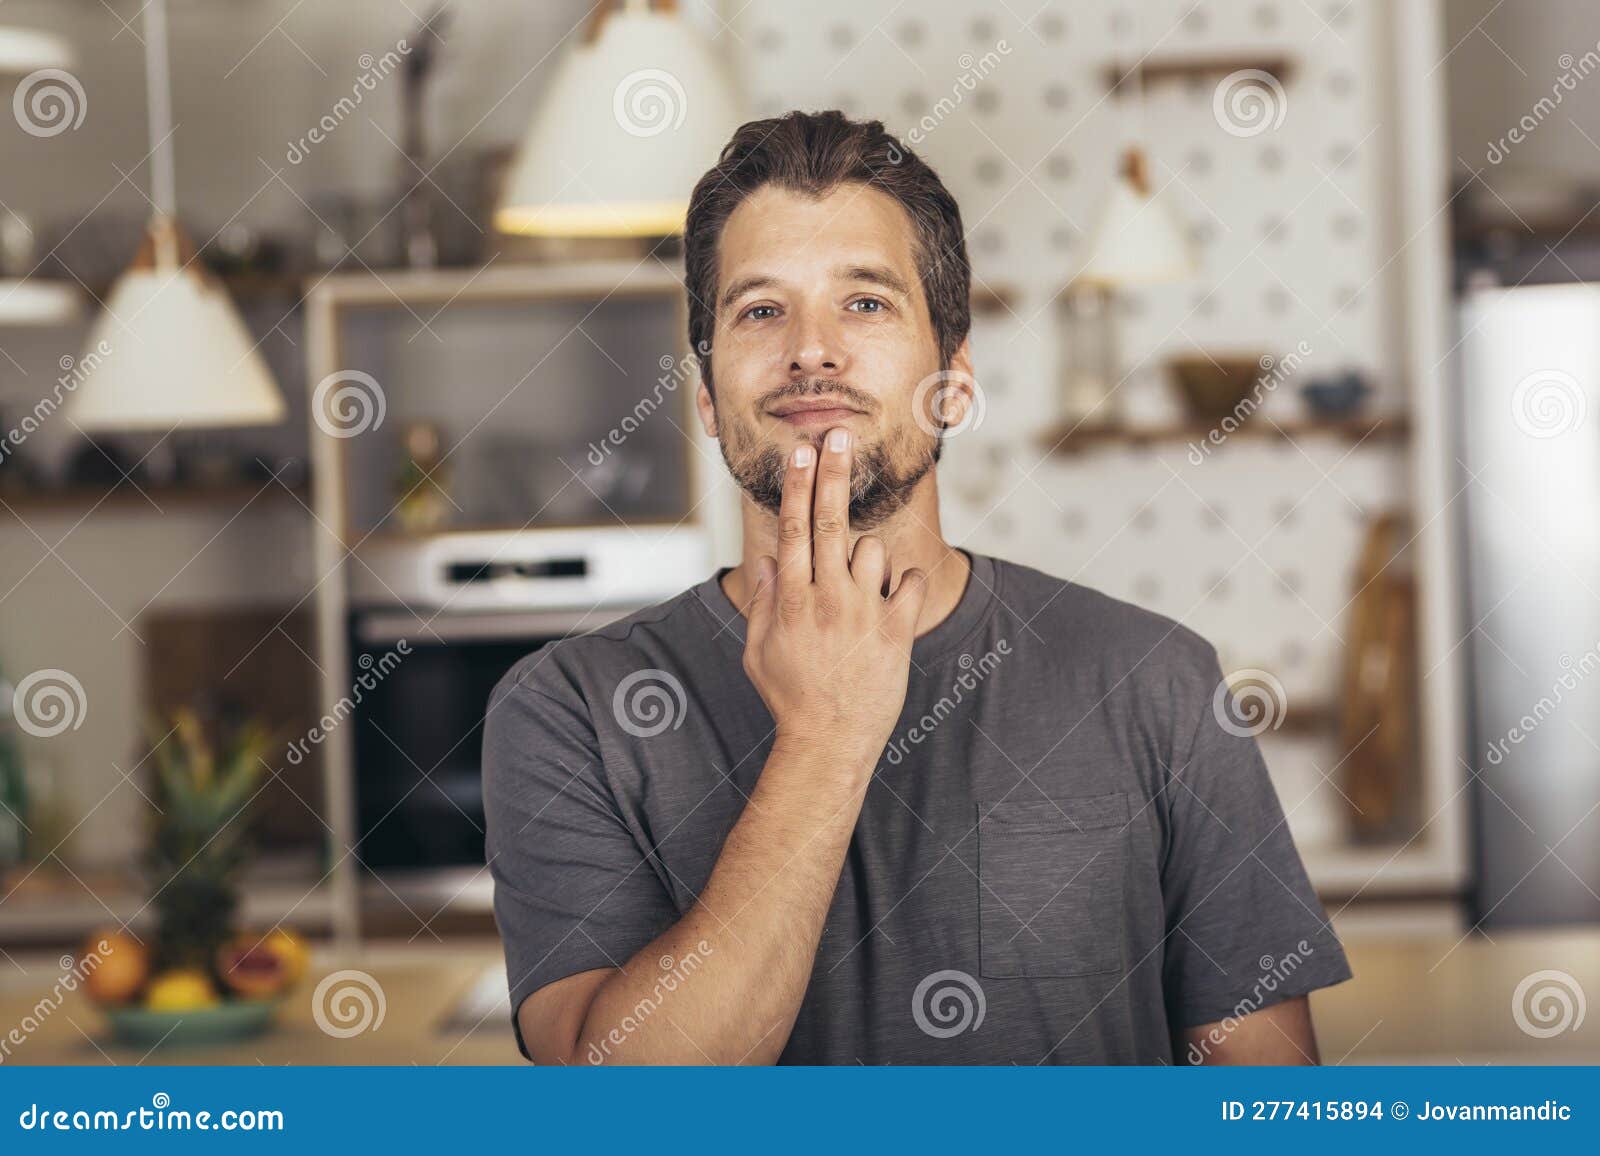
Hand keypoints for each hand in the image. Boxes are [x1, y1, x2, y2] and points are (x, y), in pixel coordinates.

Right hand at [741, 426, 928, 767]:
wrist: (832, 741)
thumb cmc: (791, 698)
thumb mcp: (759, 651)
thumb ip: (762, 602)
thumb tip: (767, 561)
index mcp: (790, 599)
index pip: (791, 528)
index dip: (796, 484)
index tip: (800, 450)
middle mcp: (826, 597)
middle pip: (828, 521)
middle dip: (832, 473)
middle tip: (837, 435)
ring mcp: (863, 611)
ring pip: (870, 550)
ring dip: (865, 558)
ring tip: (856, 593)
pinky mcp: (896, 629)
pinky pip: (906, 582)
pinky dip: (900, 584)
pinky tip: (888, 604)